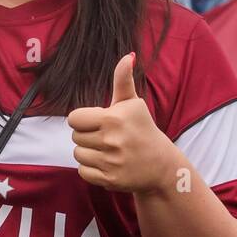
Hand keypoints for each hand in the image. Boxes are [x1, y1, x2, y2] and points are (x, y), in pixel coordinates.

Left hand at [67, 53, 181, 193]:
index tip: (98, 122)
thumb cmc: (141, 128)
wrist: (161, 164)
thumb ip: (123, 80)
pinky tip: (108, 164)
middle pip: (75, 137)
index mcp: (113, 118)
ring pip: (77, 154)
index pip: (74, 118)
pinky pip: (83, 171)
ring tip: (108, 151)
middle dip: (87, 136)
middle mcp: (112, 140)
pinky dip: (91, 169)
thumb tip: (128, 56)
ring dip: (89, 152)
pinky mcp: (110, 179)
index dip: (83, 120)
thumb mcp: (132, 104)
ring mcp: (111, 161)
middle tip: (107, 137)